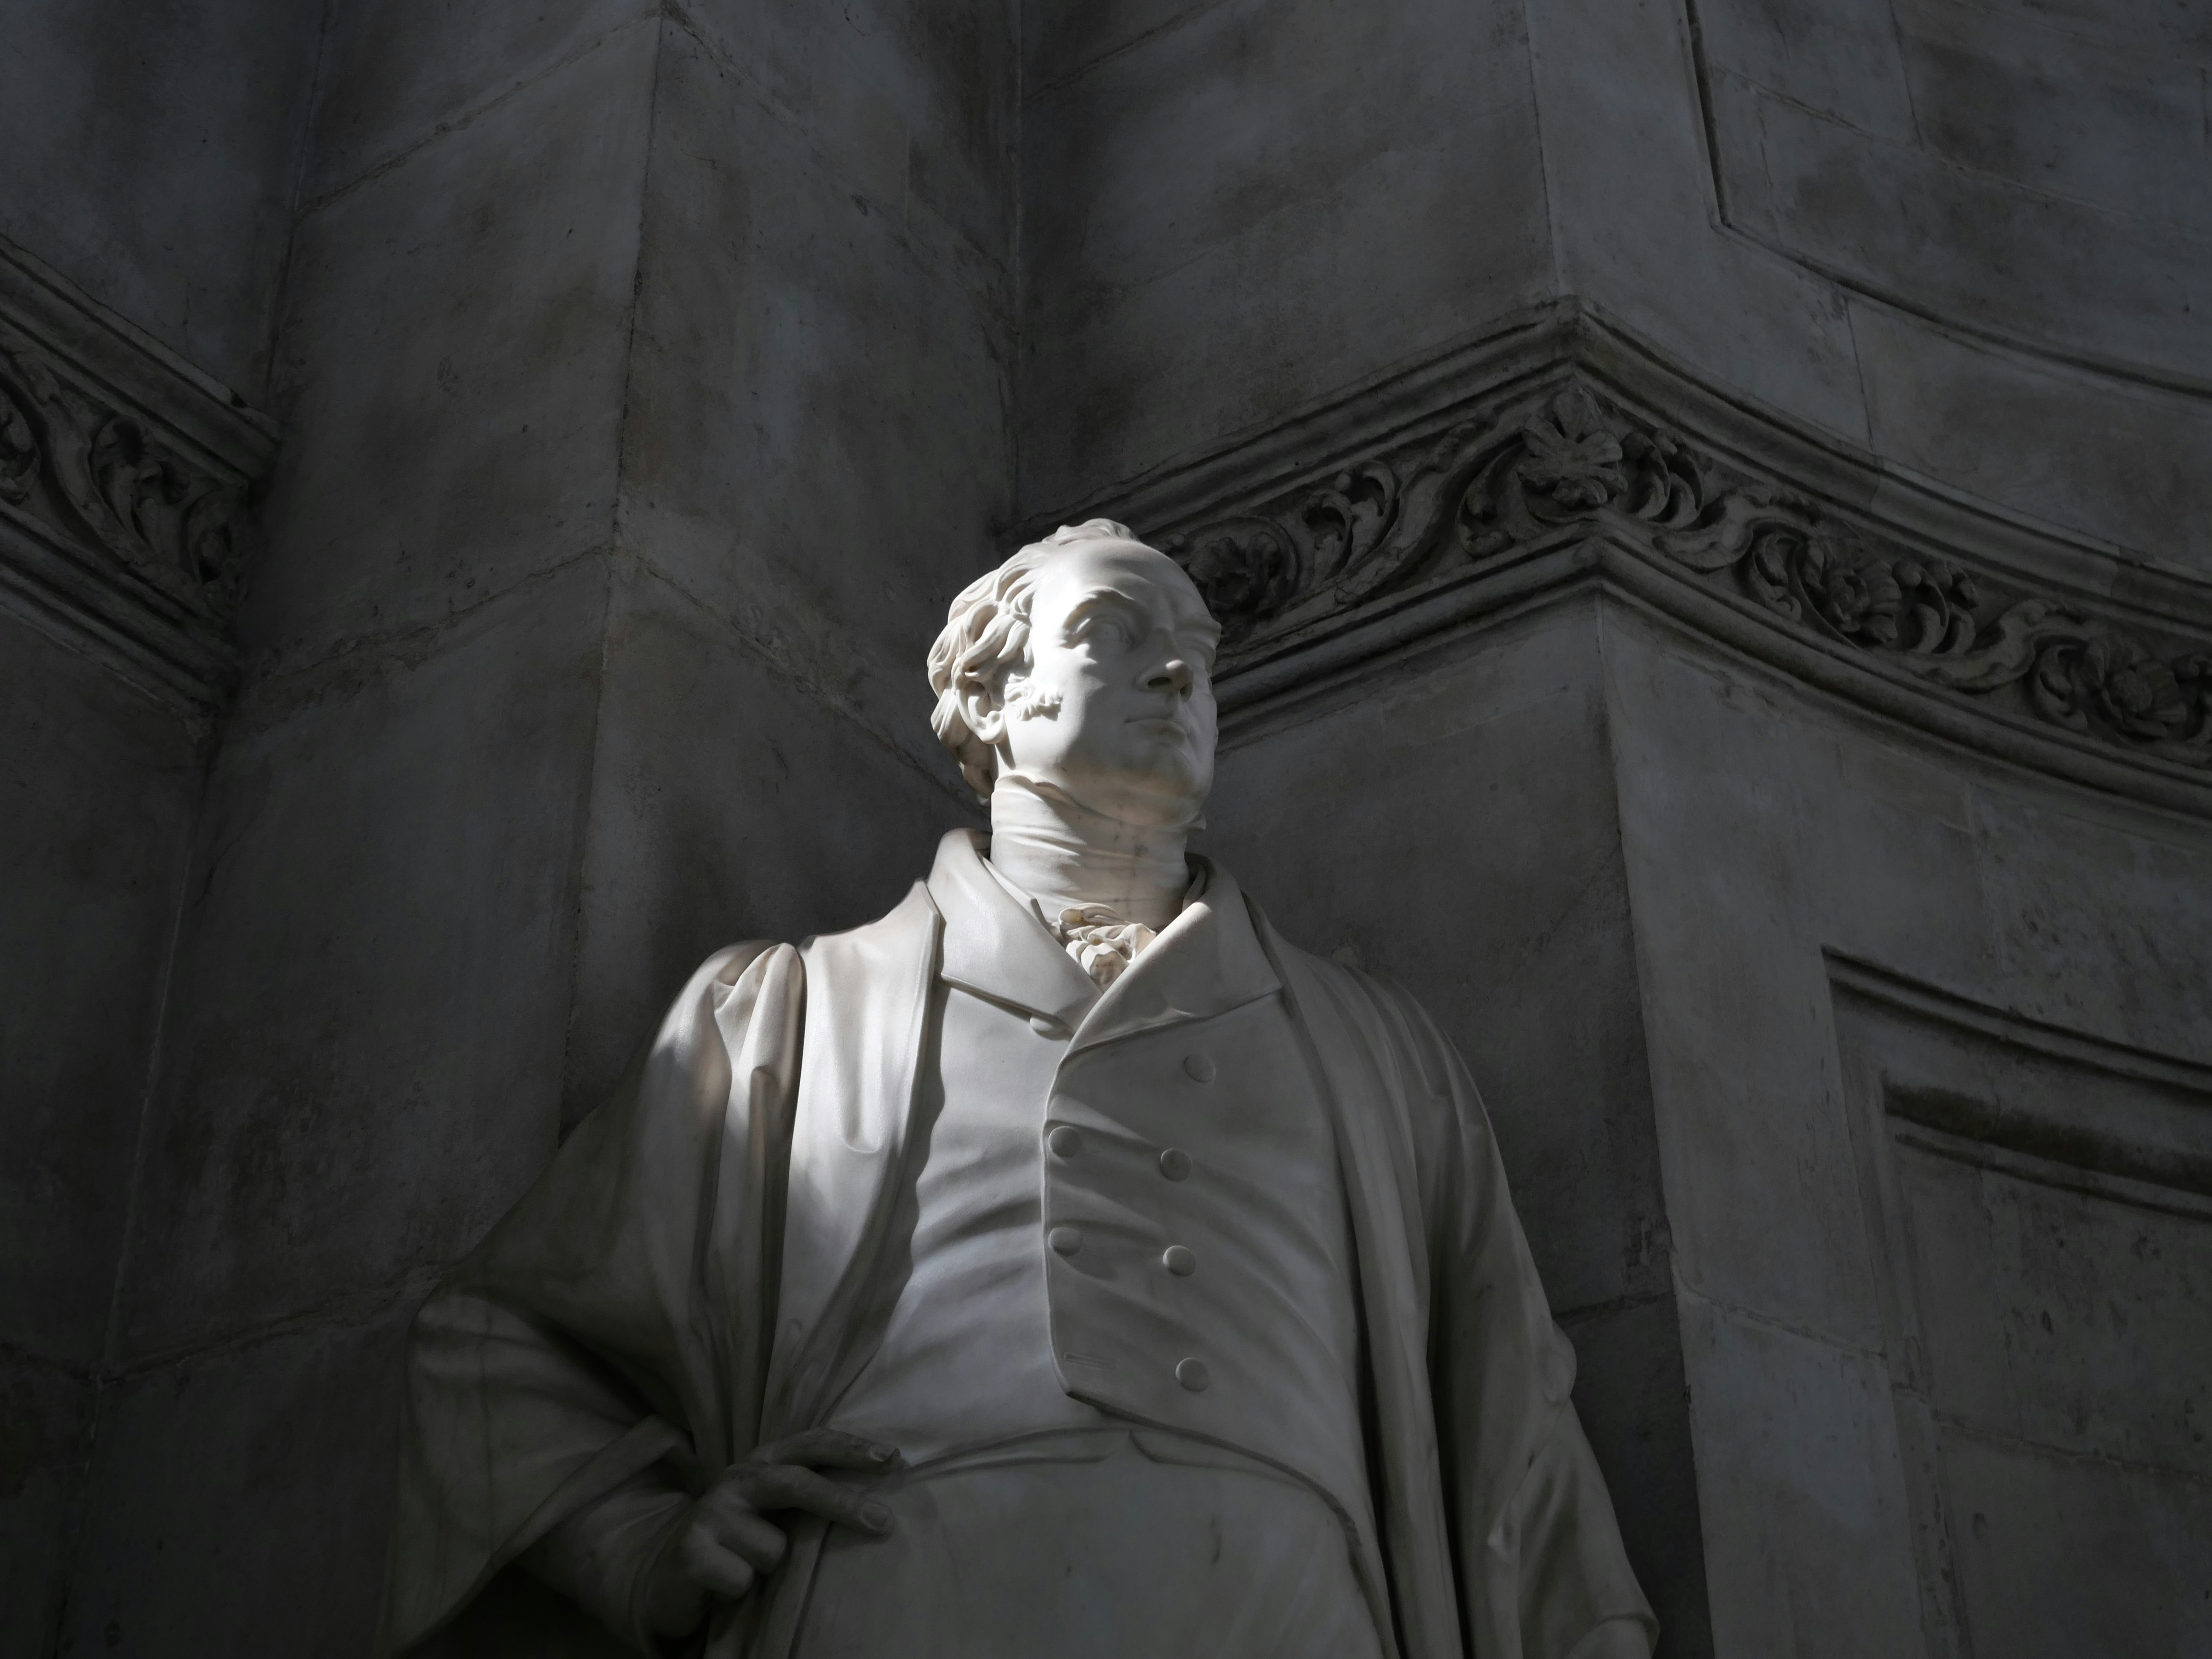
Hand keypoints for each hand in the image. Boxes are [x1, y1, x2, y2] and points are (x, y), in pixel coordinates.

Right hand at [641, 1429, 900, 1636]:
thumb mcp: (772, 1513)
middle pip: (797, 1484)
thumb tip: (878, 1501)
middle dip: (844, 1503)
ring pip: (775, 1549)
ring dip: (773, 1569)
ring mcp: (710, 1512)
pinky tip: (725, 1587)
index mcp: (761, 1463)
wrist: (669, 1578)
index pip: (811, 1445)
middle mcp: (736, 1479)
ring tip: (750, 1571)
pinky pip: (744, 1579)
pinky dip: (743, 1592)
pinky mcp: (690, 1551)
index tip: (892, 1458)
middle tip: (885, 1523)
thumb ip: (808, 1496)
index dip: (850, 1448)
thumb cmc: (737, 1543)